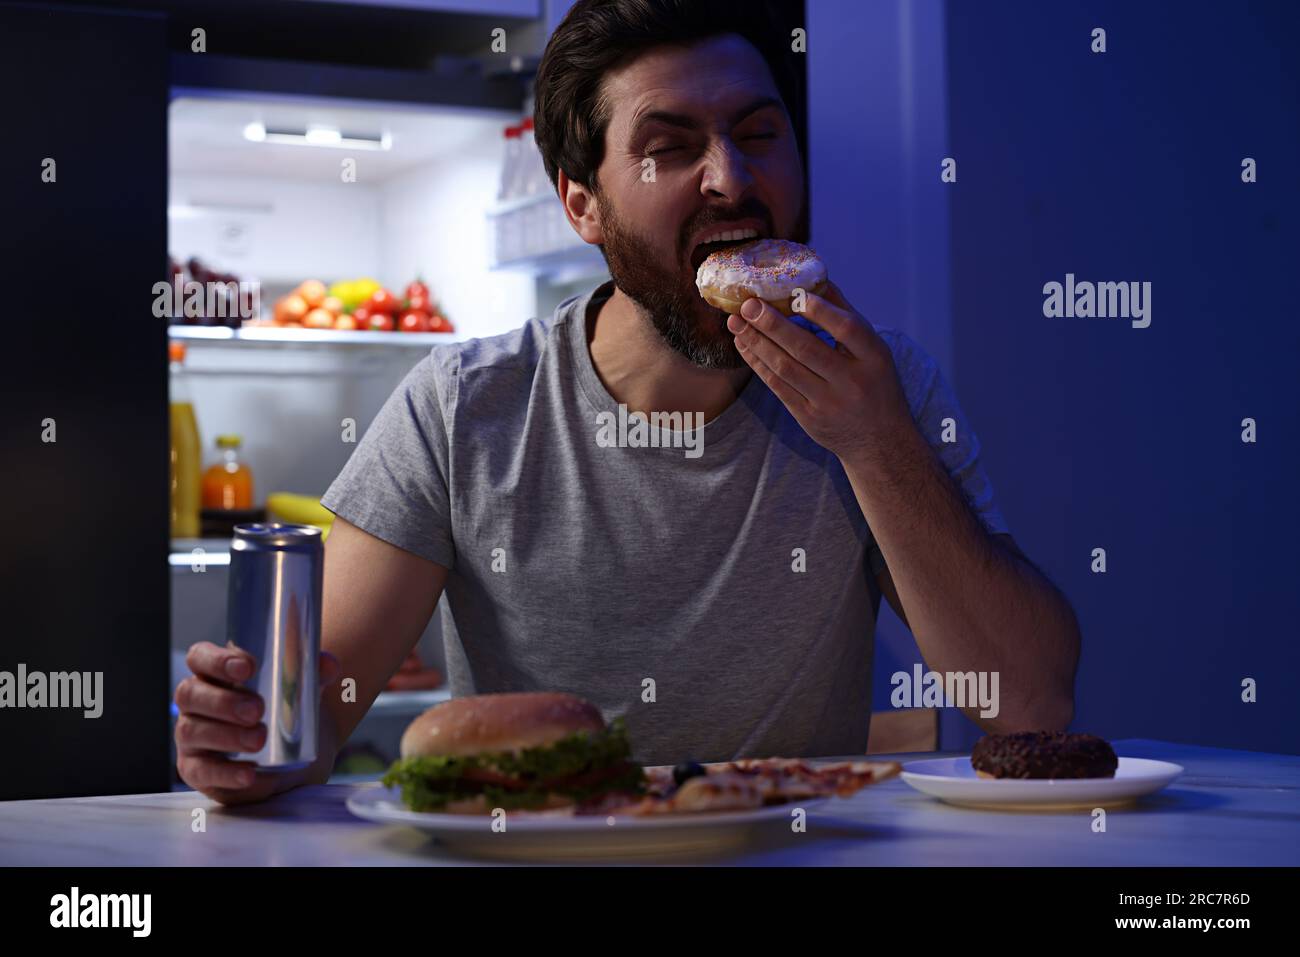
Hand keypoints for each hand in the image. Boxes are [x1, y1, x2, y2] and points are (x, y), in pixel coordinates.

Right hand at [174, 641, 341, 805]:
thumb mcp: (303, 687)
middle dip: (224, 701)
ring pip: (193, 732)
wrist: (295, 754)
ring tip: (259, 739)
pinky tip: (249, 774)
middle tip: (258, 710)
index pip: (200, 657)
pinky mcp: (198, 770)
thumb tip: (329, 666)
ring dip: (227, 735)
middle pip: (192, 694)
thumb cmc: (287, 709)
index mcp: (215, 673)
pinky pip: (202, 772)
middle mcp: (196, 702)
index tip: (248, 667)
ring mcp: (192, 736)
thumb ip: (316, 672)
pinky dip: (226, 773)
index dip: (217, 660)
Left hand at [727, 281, 913, 466]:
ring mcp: (828, 402)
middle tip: (748, 304)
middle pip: (806, 349)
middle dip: (773, 325)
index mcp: (874, 357)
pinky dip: (758, 364)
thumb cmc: (874, 382)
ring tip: (736, 322)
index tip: (795, 294)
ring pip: (786, 368)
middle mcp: (852, 381)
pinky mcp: (809, 418)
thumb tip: (815, 278)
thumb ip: (846, 315)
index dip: (821, 311)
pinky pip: (778, 387)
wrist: (879, 440)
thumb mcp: (874, 350)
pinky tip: (744, 345)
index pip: (847, 329)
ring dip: (757, 343)